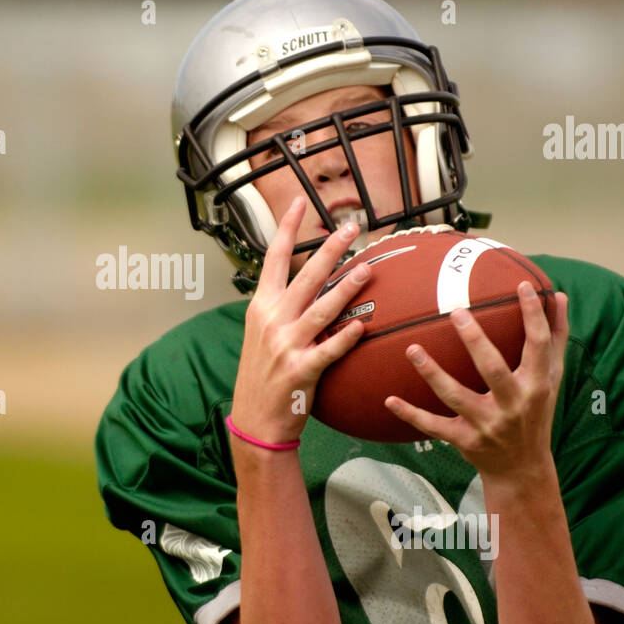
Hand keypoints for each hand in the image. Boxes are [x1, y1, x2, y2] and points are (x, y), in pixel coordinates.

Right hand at [230, 196, 372, 448]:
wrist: (255, 420)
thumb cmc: (264, 375)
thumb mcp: (263, 335)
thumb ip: (282, 308)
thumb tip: (310, 284)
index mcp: (261, 307)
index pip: (273, 258)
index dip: (285, 228)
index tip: (298, 202)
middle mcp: (271, 320)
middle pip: (304, 276)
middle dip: (328, 249)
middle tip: (351, 227)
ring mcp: (285, 345)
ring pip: (320, 309)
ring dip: (345, 288)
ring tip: (367, 270)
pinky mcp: (300, 370)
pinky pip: (328, 349)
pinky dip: (345, 337)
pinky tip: (362, 326)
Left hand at [384, 281, 568, 479]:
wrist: (523, 469)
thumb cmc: (536, 413)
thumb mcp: (552, 379)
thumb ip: (556, 339)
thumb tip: (561, 297)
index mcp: (536, 385)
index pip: (538, 345)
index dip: (533, 315)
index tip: (522, 286)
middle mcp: (513, 404)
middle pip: (493, 369)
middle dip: (475, 341)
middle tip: (457, 312)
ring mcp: (487, 424)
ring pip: (456, 396)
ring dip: (432, 373)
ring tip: (412, 348)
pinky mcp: (464, 440)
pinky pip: (433, 426)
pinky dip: (411, 414)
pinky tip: (389, 399)